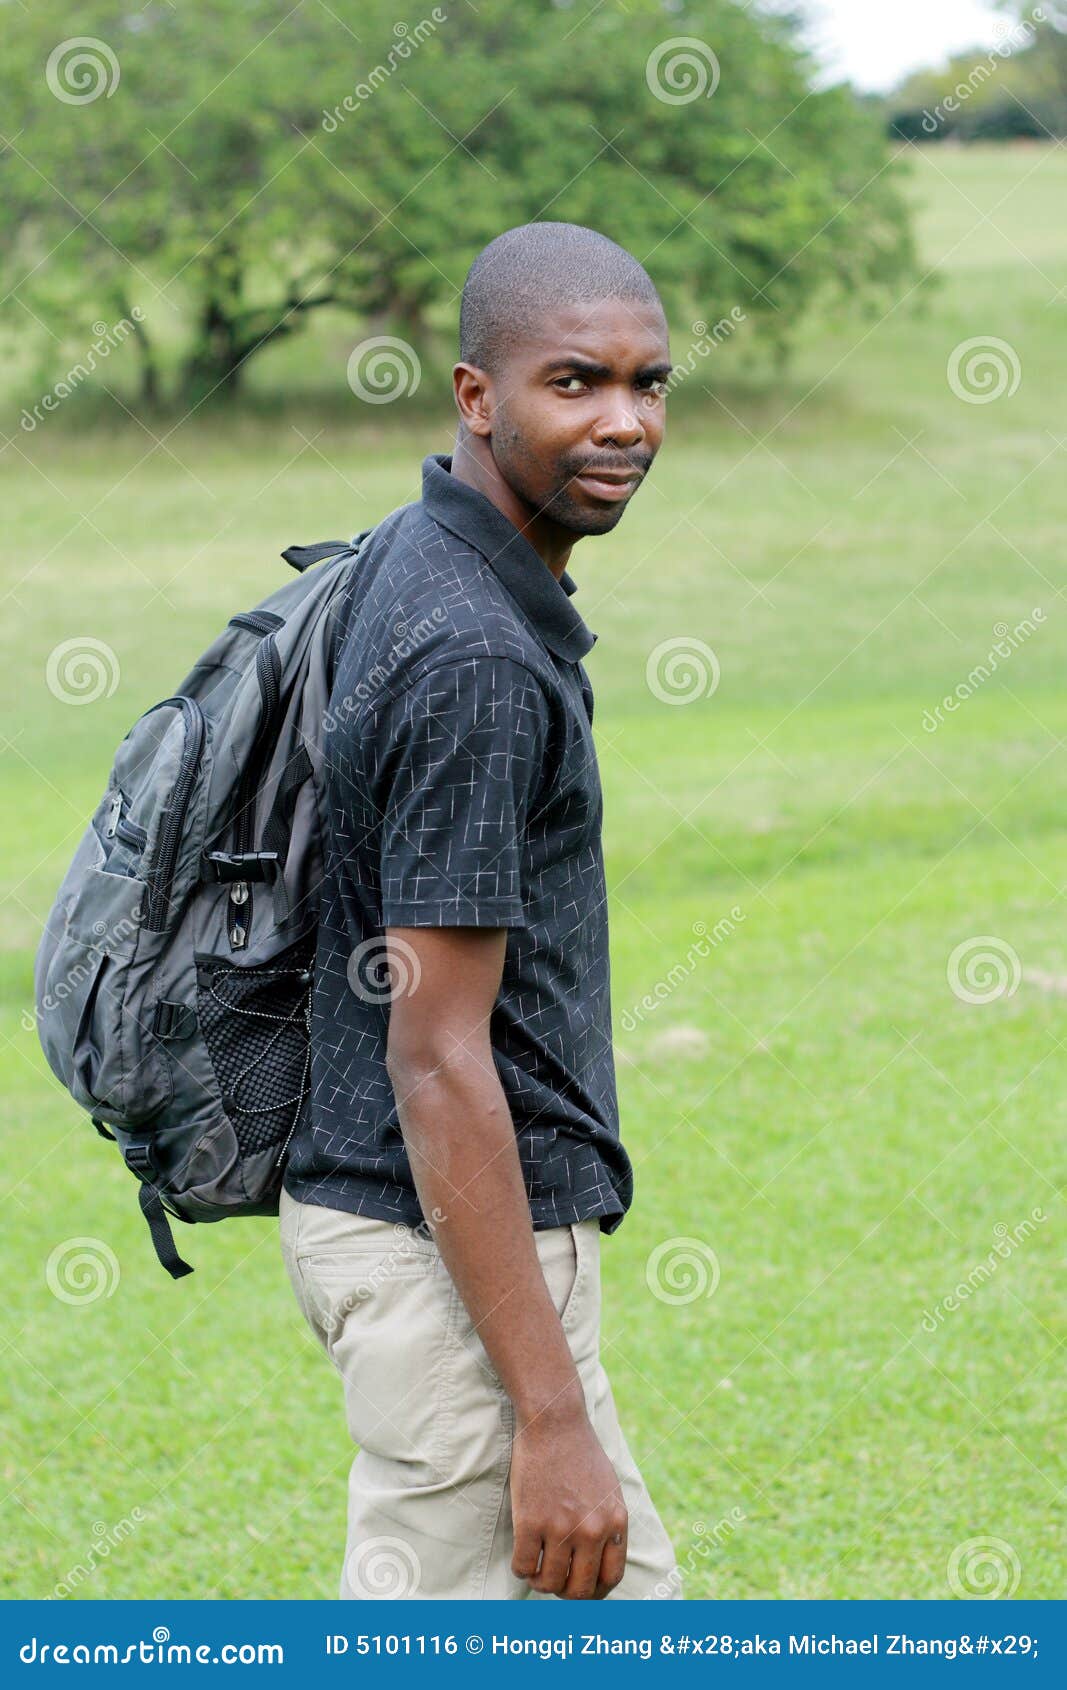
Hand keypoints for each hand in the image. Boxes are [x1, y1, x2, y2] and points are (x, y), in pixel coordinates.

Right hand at [509, 1403, 627, 1598]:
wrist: (554, 1421)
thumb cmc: (580, 1452)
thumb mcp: (610, 1489)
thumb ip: (608, 1525)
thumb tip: (601, 1562)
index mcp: (615, 1522)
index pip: (611, 1578)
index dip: (594, 1591)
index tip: (581, 1587)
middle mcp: (592, 1530)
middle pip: (580, 1590)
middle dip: (566, 1592)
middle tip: (554, 1581)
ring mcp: (560, 1527)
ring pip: (549, 1582)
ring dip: (540, 1581)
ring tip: (536, 1569)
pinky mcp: (530, 1521)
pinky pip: (523, 1566)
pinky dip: (521, 1568)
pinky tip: (522, 1556)